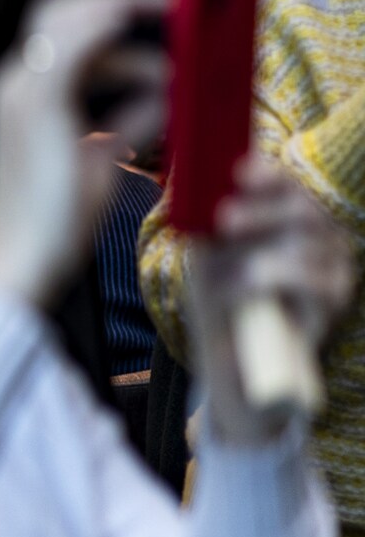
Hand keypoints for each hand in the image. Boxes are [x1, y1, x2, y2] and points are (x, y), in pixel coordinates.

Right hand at [0, 0, 167, 307]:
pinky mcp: (35, 101)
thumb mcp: (100, 158)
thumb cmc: (56, 218)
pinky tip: (138, 18)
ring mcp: (19, 89)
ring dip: (123, 5)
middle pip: (61, 7)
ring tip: (173, 15)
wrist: (23, 256)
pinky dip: (106, 23)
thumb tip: (166, 91)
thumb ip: (127, 120)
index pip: (66, 30)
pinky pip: (72, 42)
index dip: (111, 10)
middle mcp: (15, 83)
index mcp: (26, 95)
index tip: (160, 8)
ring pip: (66, 15)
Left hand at [184, 154, 354, 442]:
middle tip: (226, 218)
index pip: (288, 187)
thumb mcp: (208, 258)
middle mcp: (320, 241)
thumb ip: (212, 224)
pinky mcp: (335, 304)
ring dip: (263, 251)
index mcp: (291, 222)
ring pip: (310, 243)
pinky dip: (275, 280)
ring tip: (231, 269)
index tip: (240, 172)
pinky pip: (315, 281)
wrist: (232, 364)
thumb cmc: (220, 304)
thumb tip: (202, 183)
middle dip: (264, 211)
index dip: (269, 176)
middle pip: (305, 210)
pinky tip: (247, 286)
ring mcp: (333, 271)